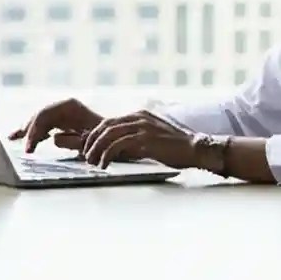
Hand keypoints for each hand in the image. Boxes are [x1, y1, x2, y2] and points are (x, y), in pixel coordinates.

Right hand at [8, 98, 103, 153]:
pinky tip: (21, 136)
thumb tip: (54, 137)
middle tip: (26, 150)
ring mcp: (65, 113)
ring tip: (13, 137)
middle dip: (29, 131)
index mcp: (71, 107)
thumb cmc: (108, 141)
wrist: (121, 139)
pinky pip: (45, 125)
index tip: (29, 149)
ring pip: (40, 120)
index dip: (34, 131)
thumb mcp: (90, 142)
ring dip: (28, 130)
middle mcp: (66, 106)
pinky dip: (35, 131)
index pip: (44, 116)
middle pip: (40, 116)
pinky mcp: (65, 121)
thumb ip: (71, 140)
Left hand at [81, 110, 196, 168]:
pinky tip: (105, 164)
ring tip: (92, 162)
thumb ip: (135, 139)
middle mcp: (138, 117)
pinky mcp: (145, 139)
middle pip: (105, 126)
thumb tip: (117, 150)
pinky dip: (107, 155)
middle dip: (92, 141)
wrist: (194, 148)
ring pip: (109, 135)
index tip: (88, 148)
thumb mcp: (152, 137)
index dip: (95, 135)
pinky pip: (118, 145)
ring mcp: (142, 127)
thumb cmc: (175, 147)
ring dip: (97, 149)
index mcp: (139, 115)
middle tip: (86, 156)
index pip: (109, 121)